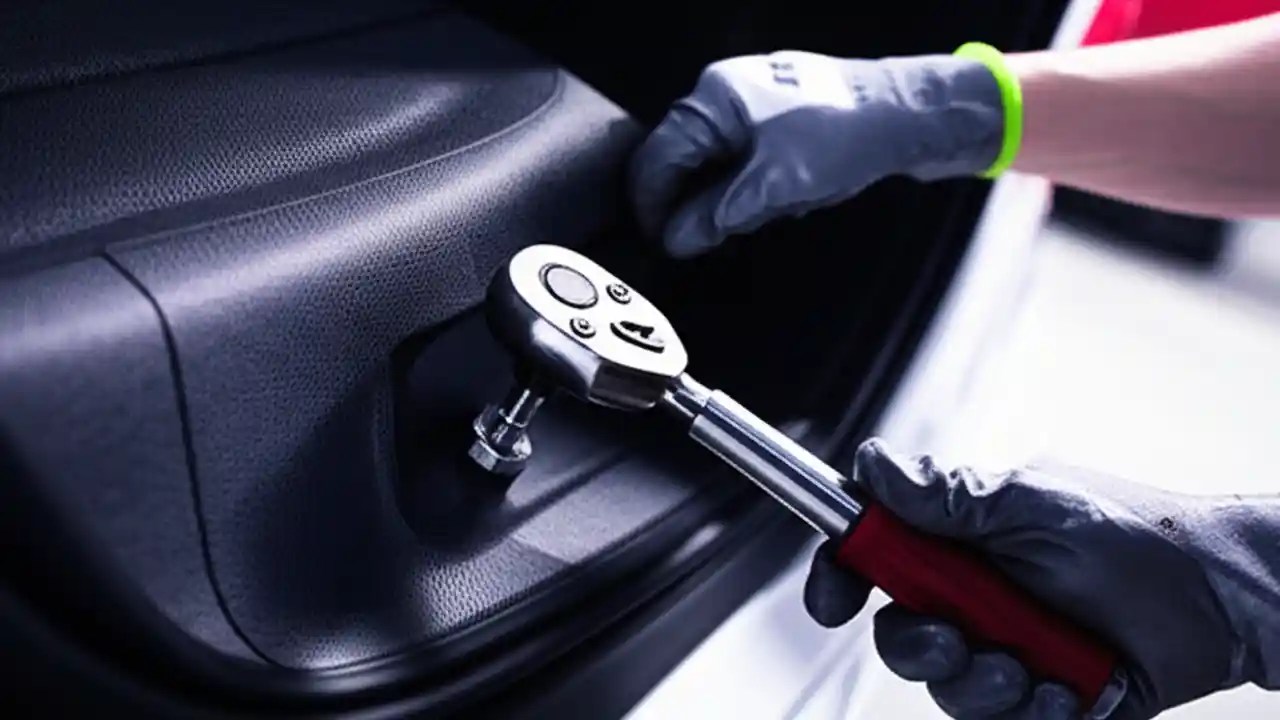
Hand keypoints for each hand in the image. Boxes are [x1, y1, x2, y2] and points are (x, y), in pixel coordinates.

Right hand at [628, 51, 1003, 257]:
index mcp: (714, 98)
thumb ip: (718, 215)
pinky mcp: (776, 120)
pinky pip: (745, 162)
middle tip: (716, 239)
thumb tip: (677, 240)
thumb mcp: (775, 186)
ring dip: (732, 199)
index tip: (659, 244)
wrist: (908, 114)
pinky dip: (755, 188)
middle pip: (683, 163)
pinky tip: (787, 199)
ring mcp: (751, 105)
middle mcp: (725, 95)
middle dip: (699, 205)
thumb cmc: (846, 134)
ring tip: (770, 212)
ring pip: (716, 167)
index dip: (652, 207)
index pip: (657, 158)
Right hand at [806, 439, 1275, 718]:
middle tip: (954, 640)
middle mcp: (974, 598)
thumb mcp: (1031, 503)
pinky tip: (1065, 690)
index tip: (835, 598)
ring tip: (1032, 670)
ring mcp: (1005, 649)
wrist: (1217, 596)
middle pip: (898, 635)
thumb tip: (872, 465)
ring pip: (946, 689)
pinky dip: (1028, 713)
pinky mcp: (1039, 698)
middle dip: (916, 647)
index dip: (842, 576)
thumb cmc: (1133, 533)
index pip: (874, 556)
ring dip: (980, 685)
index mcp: (960, 543)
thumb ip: (948, 494)